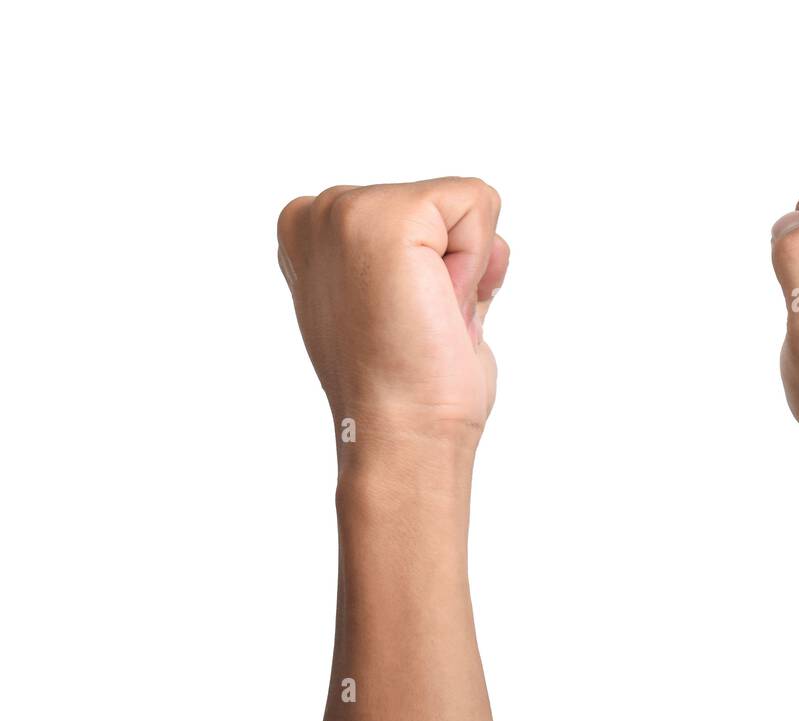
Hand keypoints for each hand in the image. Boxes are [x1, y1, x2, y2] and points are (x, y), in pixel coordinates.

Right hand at [277, 177, 508, 442]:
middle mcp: (316, 215)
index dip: (444, 270)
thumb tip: (463, 259)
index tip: (412, 320)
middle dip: (457, 266)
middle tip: (422, 324)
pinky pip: (478, 202)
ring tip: (426, 319)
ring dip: (467, 269)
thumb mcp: (407, 304)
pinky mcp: (380, 216)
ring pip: (465, 204)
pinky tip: (438, 305)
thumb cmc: (411, 388)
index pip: (424, 215)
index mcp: (314, 237)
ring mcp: (341, 211)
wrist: (404, 434)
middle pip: (445, 204)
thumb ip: (419, 263)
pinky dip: (477, 261)